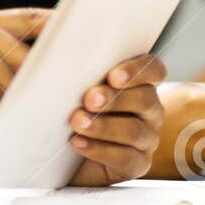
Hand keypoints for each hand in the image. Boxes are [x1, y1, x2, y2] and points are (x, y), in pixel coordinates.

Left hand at [66, 55, 166, 184]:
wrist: (59, 156)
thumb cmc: (66, 111)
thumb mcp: (68, 86)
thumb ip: (73, 68)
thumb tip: (50, 39)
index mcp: (138, 84)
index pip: (153, 70)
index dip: (138, 70)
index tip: (112, 76)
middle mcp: (149, 111)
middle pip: (146, 100)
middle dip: (115, 98)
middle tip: (88, 99)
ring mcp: (146, 139)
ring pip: (135, 130)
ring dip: (104, 126)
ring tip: (77, 122)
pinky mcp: (136, 165)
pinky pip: (127, 158)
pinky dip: (100, 151)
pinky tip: (78, 143)